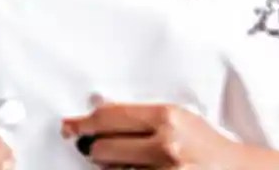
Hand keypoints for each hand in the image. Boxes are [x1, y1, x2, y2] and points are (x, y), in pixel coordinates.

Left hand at [61, 102, 243, 168]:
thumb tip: (97, 114)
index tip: (71, 126)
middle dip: (97, 150)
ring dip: (112, 169)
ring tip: (132, 163)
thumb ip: (140, 117)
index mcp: (168, 118)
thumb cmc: (207, 147)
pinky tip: (136, 168)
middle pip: (102, 148)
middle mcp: (165, 145)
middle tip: (100, 149)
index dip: (83, 123)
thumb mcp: (179, 120)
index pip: (109, 117)